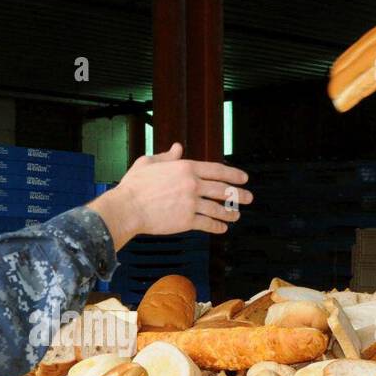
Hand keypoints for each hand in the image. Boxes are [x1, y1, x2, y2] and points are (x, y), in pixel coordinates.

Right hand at [87, 143, 251, 251]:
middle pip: (222, 189)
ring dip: (229, 212)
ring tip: (236, 215)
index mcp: (185, 168)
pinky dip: (217, 226)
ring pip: (218, 208)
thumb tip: (178, 148)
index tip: (243, 178)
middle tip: (248, 197)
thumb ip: (167, 156)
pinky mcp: (186, 221)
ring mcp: (191, 203)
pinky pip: (207, 224)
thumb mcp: (149, 162)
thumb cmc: (134, 186)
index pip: (217, 170)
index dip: (233, 174)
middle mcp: (192, 185)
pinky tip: (222, 228)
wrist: (127, 208)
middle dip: (238, 194)